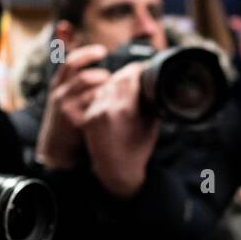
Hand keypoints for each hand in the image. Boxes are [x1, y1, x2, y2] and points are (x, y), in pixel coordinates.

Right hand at [34, 43, 110, 170]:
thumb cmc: (70, 122)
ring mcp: (64, 105)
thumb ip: (82, 86)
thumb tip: (103, 72)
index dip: (86, 53)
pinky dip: (104, 101)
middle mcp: (59, 91)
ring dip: (103, 85)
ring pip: (85, 85)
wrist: (58, 149)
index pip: (70, 61)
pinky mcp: (71, 118)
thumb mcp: (70, 100)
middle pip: (78, 71)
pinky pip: (91, 103)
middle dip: (99, 71)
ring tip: (114, 92)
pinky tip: (113, 105)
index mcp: (59, 84)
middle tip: (114, 76)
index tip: (103, 51)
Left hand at [80, 59, 161, 198]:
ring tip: (127, 86)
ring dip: (116, 83)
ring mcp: (95, 113)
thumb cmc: (138, 150)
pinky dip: (107, 95)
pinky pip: (98, 98)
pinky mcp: (88, 117)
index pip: (130, 77)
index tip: (144, 68)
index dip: (138, 69)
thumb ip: (149, 103)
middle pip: (117, 79)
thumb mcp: (151, 125)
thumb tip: (152, 86)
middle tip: (137, 73)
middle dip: (127, 75)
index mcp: (125, 109)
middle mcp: (108, 108)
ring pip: (106, 87)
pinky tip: (114, 98)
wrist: (117, 171)